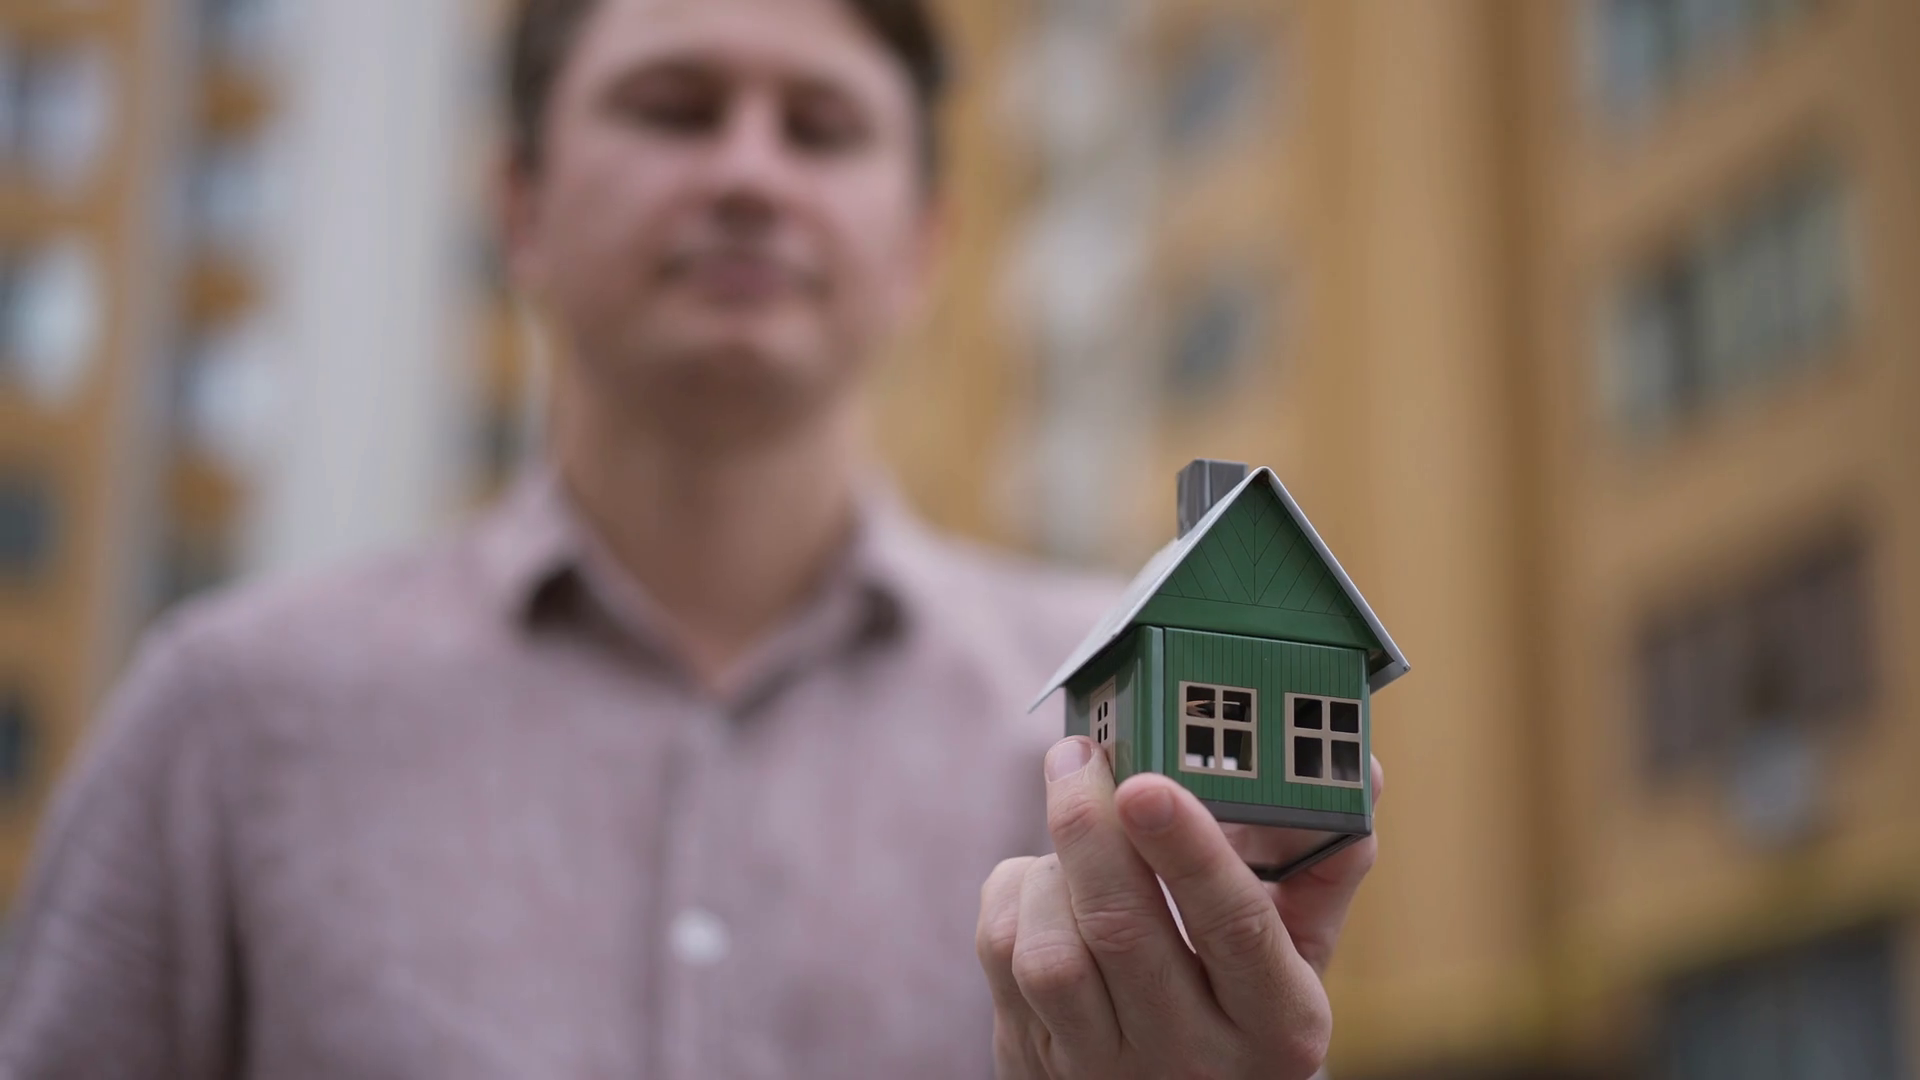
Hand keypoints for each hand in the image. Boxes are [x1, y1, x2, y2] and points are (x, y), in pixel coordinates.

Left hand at [976, 736, 1381, 1078]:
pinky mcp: (1032, 1062)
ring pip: (1049, 952)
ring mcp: (1103, 1069)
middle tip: (1080, 759)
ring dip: (1050, 869)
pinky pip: (1001, 955)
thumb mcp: (1299, 954)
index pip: (1237, 928)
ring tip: (1075, 840)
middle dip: (1089, 828)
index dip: (1189, 851)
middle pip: (1122, 930)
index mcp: (1278, 1024)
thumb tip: (1357, 768)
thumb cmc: (1239, 1000)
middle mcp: (1192, 1057)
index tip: (1147, 783)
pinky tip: (1046, 886)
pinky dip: (1014, 895)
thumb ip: (1322, 865)